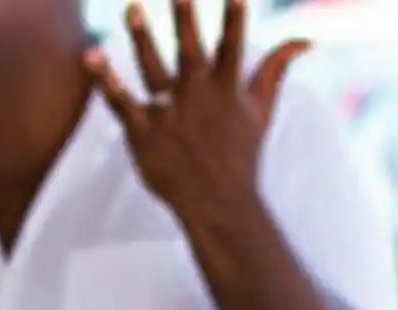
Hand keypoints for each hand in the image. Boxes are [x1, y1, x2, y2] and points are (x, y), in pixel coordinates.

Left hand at [85, 0, 309, 219]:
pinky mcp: (141, 130)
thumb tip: (306, 39)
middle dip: (184, 17)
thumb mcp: (261, 109)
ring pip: (151, 67)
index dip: (234, 17)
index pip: (233, 45)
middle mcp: (197, 96)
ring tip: (131, 6)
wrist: (215, 201)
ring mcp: (168, 113)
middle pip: (189, 49)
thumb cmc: (239, 153)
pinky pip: (119, 100)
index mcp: (227, 88)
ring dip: (141, 36)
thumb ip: (275, 69)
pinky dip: (104, 79)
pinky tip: (90, 55)